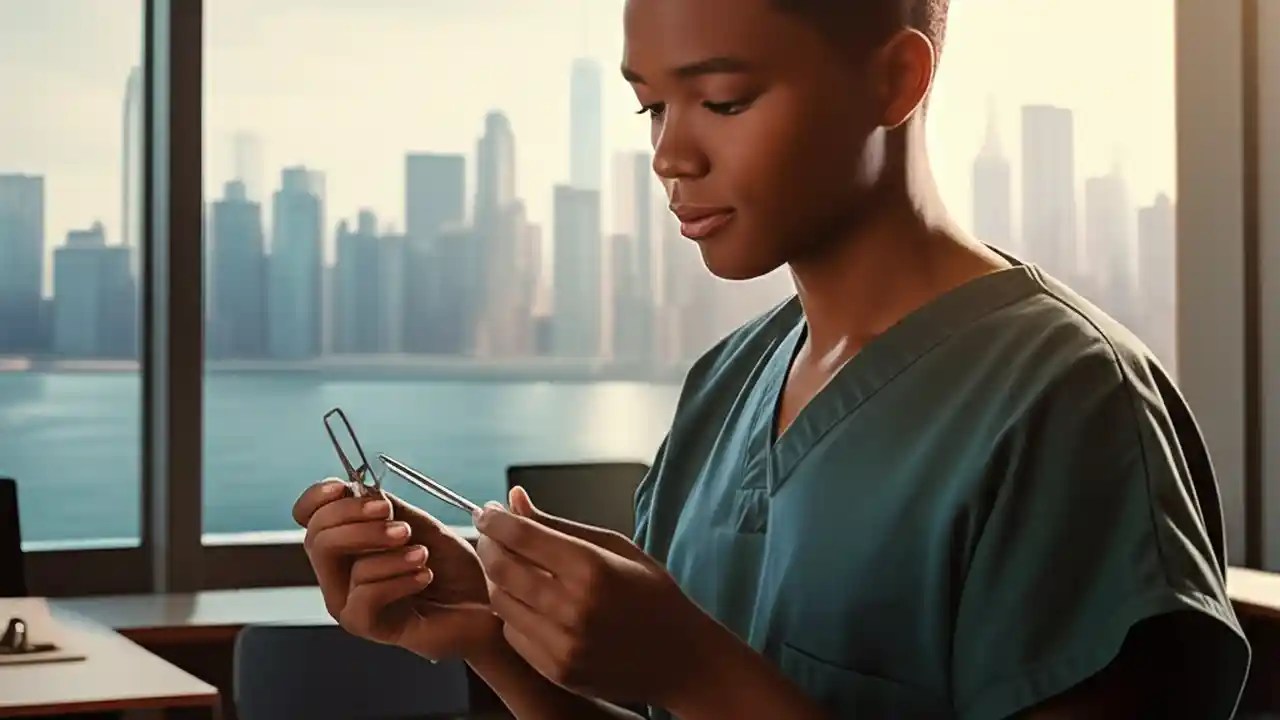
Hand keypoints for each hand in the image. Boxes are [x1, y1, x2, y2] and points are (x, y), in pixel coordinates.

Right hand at [292, 479, 500, 660]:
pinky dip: (399, 579)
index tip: (345, 486)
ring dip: (390, 553)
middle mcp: (338, 573)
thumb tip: (357, 487)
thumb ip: (385, 508)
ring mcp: (348, 602)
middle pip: (317, 538)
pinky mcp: (365, 626)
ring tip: (423, 554)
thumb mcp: (418, 525)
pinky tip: (425, 576)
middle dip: (357, 520)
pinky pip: (366, 596)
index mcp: (346, 543)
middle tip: (400, 524)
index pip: (308, 516)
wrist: (481, 606)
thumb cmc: (450, 567)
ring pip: (346, 565)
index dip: (317, 498)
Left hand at [473, 487, 710, 705]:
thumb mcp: (615, 547)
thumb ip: (558, 524)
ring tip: (511, 566)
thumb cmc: (652, 595)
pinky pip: (513, 632)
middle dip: (488, 545)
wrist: (680, 658)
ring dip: (496, 578)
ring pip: (500, 601)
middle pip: (501, 567)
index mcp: (592, 568)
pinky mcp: (556, 669)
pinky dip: (512, 611)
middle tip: (491, 535)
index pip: (521, 535)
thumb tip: (515, 499)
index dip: (494, 519)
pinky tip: (529, 601)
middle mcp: (573, 607)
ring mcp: (562, 643)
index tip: (486, 512)